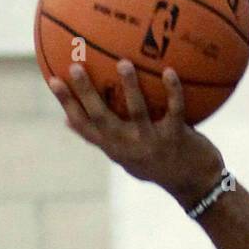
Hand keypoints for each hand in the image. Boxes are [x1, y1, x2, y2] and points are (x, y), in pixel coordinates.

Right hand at [50, 62, 224, 208]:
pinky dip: (173, 91)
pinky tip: (169, 71)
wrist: (196, 185)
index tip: (52, 80)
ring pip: (137, 112)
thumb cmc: (159, 165)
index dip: (67, 104)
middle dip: (87, 93)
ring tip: (123, 63)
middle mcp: (129, 147)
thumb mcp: (126, 157)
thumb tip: (66, 121)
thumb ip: (101, 138)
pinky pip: (174, 110)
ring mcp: (152, 143)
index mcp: (115, 149)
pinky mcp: (177, 139)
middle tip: (75, 65)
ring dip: (130, 87)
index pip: (84, 126)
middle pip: (102, 118)